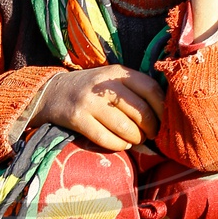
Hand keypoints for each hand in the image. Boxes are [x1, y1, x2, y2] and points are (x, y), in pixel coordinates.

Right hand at [35, 65, 164, 151]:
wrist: (52, 92)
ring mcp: (90, 101)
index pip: (150, 88)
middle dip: (150, 128)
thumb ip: (135, 92)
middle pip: (140, 111)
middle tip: (150, 135)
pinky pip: (106, 139)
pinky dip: (118, 146)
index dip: (162, 108)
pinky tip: (120, 144)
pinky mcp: (77, 118)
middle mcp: (104, 84)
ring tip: (135, 140)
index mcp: (117, 72)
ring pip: (125, 128)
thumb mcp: (112, 81)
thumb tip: (163, 119)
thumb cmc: (92, 91)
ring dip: (135, 139)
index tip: (165, 121)